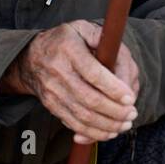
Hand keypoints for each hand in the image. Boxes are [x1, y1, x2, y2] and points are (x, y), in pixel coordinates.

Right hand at [1, 20, 139, 144]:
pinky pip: (73, 124)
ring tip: (125, 124)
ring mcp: (51, 89)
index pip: (93, 74)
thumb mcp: (87, 30)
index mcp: (68, 48)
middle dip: (116, 111)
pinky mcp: (50, 104)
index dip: (114, 89)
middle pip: (90, 99)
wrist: (31, 55)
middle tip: (132, 113)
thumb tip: (124, 80)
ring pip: (83, 116)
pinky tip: (109, 131)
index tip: (130, 98)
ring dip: (108, 125)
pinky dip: (94, 133)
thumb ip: (111, 47)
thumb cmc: (68, 42)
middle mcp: (56, 69)